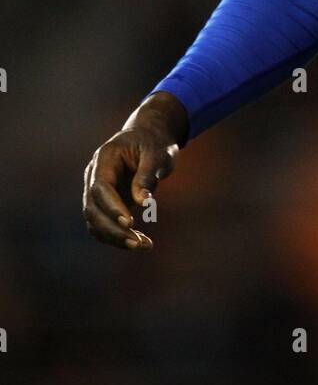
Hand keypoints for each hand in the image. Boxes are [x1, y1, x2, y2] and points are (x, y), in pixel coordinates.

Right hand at [82, 92, 188, 249]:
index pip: (100, 187)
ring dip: (115, 238)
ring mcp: (96, 192)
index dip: (111, 206)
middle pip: (92, 208)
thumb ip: (147, 176)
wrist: (148, 138)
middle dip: (113, 229)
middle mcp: (94, 176)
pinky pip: (103, 226)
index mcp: (104, 159)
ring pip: (95, 222)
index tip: (129, 222)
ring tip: (144, 246)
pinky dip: (118, 237)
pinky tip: (141, 243)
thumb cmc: (154, 143)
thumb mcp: (157, 154)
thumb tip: (143, 203)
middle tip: (138, 243)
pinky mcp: (105, 204)